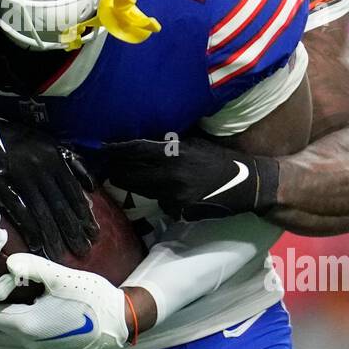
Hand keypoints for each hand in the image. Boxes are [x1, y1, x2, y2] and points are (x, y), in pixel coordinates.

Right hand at [0, 112, 96, 258]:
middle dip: (73, 230)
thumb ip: (72, 161)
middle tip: (83, 251)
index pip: (73, 191)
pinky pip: (18, 210)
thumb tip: (92, 186)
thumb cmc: (14, 138)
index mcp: (54, 157)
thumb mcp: (47, 142)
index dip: (84, 214)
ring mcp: (18, 174)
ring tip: (61, 255)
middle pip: (60, 204)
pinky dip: (29, 229)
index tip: (93, 234)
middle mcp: (39, 166)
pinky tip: (37, 245)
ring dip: (53, 236)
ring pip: (41, 211)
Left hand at [0, 254, 129, 348]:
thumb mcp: (62, 279)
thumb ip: (34, 268)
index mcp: (25, 324)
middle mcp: (26, 340)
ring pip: (3, 327)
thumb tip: (8, 261)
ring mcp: (36, 345)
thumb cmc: (92, 299)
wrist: (119, 322)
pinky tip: (12, 298)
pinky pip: (17, 330)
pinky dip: (7, 315)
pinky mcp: (46, 344)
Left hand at [103, 136, 278, 219]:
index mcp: (173, 152)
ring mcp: (174, 195)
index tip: (102, 148)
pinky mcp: (179, 211)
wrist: (246, 184)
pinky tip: (169, 193)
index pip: (134, 150)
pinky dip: (161, 198)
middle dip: (117, 171)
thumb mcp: (194, 143)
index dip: (115, 149)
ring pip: (142, 191)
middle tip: (110, 167)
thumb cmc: (220, 158)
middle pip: (129, 175)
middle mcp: (170, 174)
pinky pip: (161, 204)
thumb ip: (170, 143)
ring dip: (136, 185)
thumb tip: (145, 138)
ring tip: (128, 177)